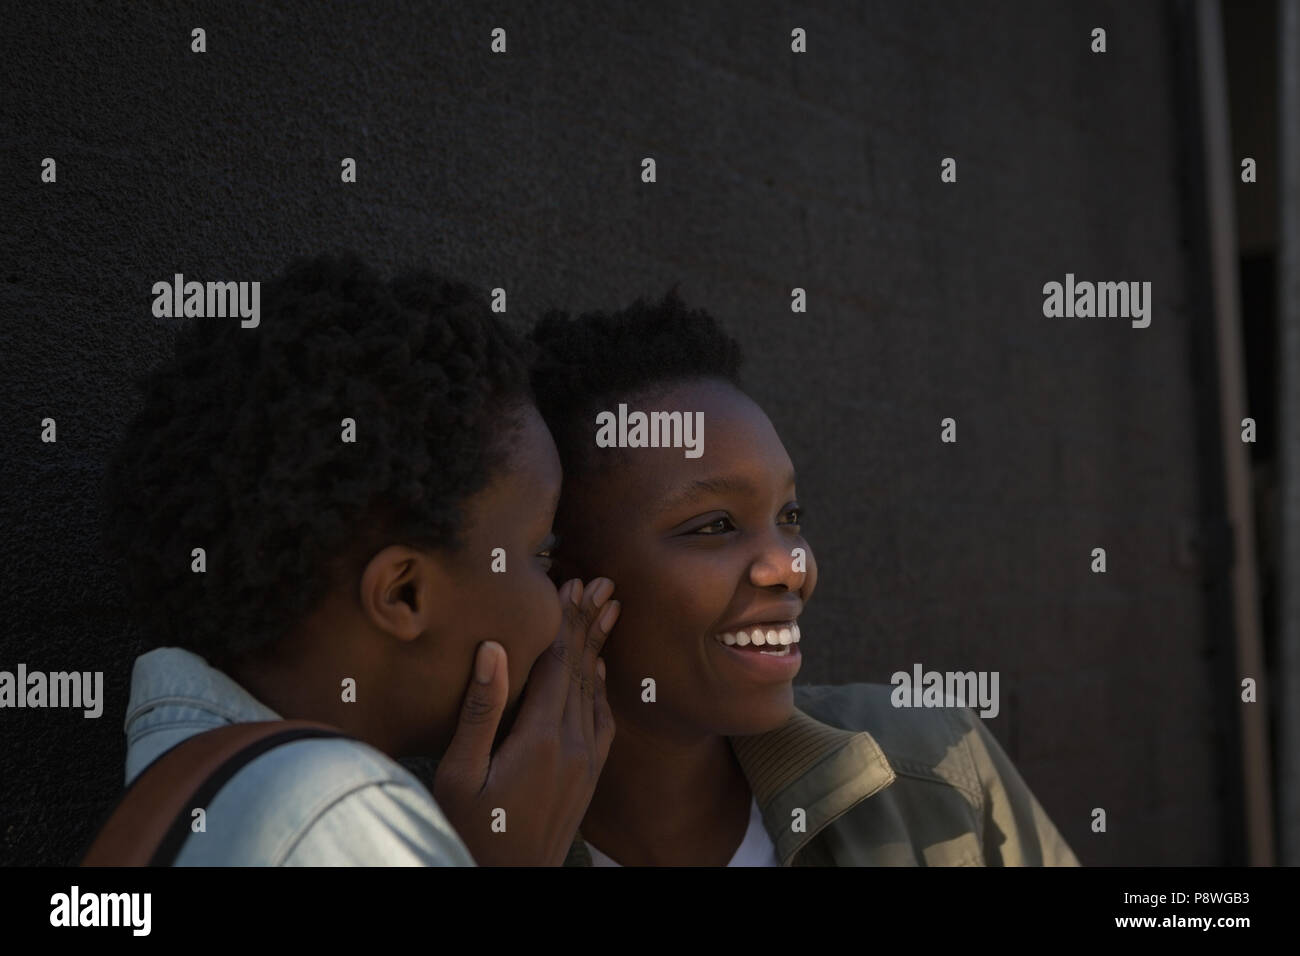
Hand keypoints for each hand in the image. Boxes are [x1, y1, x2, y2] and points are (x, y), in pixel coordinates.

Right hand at [433, 577, 619, 864]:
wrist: (508, 883)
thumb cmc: (471, 830)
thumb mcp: (460, 773)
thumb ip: (480, 710)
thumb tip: (495, 649)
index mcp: (541, 737)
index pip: (557, 663)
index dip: (563, 620)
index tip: (569, 580)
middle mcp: (573, 744)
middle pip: (582, 668)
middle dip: (588, 621)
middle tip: (600, 580)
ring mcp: (586, 761)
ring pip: (596, 689)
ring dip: (599, 646)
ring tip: (608, 607)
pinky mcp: (588, 776)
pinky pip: (603, 721)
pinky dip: (603, 687)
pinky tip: (602, 669)